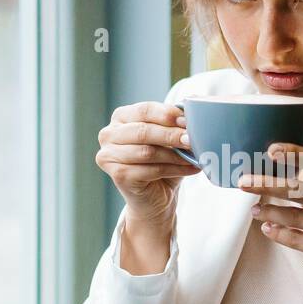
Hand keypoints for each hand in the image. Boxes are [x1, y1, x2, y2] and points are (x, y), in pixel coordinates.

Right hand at [95, 101, 199, 228]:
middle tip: (192, 139)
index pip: (144, 110)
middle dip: (171, 135)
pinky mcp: (118, 175)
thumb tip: (193, 106)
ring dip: (175, 154)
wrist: (155, 197)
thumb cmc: (162, 162)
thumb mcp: (168, 137)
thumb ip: (175, 122)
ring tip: (194, 155)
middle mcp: (109, 134)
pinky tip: (190, 168)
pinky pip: (150, 170)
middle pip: (143, 131)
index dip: (167, 114)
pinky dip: (174, 169)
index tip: (188, 121)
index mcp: (120, 117)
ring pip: (147, 152)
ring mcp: (108, 156)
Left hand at [236, 140, 302, 284]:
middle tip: (243, 182)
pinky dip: (278, 233)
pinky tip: (266, 226)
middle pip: (299, 190)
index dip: (294, 153)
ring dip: (269, 211)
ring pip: (294, 217)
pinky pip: (296, 240)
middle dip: (267, 185)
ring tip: (253, 208)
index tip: (270, 150)